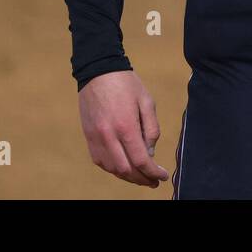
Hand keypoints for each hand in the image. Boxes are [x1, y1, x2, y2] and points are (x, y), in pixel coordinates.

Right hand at [78, 70, 170, 187]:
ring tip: (141, 176)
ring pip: (112, 169)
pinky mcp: (88, 136)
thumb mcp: (147, 101)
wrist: (98, 70)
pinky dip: (113, 168)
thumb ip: (151, 128)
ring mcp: (95, 138)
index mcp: (126, 126)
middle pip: (126, 170)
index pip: (141, 160)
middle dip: (142, 179)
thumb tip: (150, 152)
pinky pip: (100, 161)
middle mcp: (108, 136)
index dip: (154, 172)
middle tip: (153, 181)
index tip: (163, 176)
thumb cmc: (126, 84)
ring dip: (127, 176)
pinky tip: (124, 166)